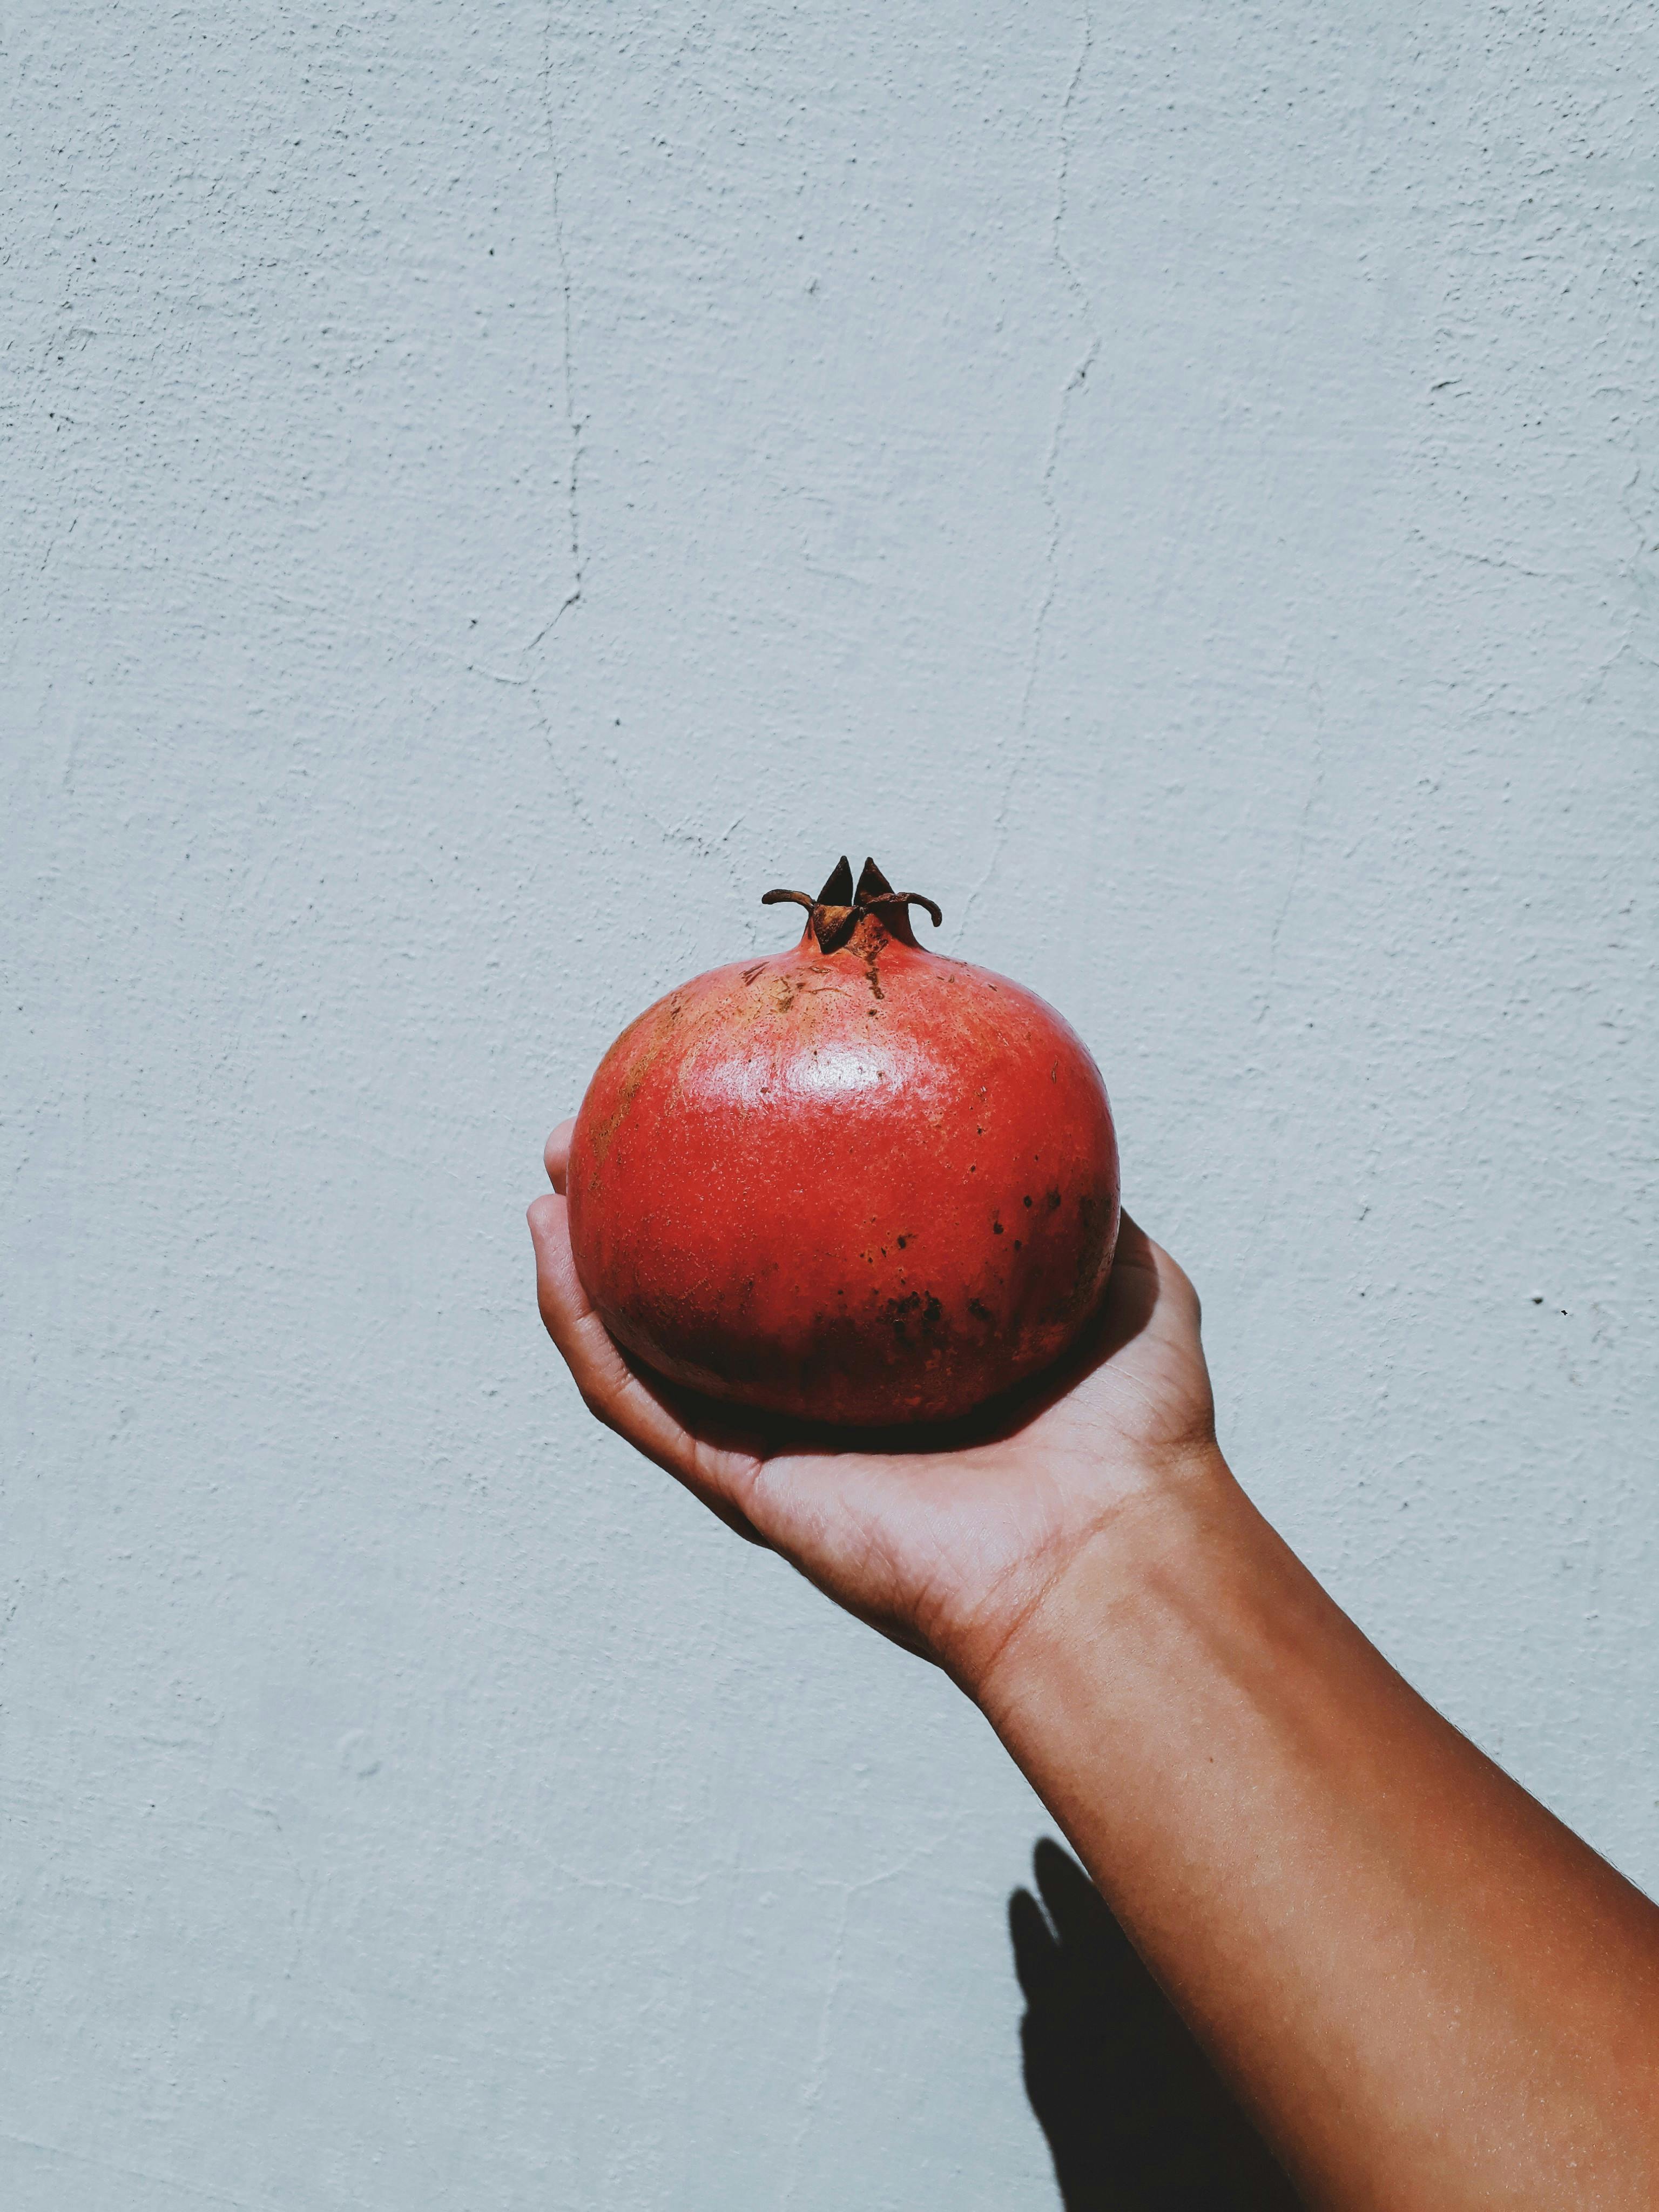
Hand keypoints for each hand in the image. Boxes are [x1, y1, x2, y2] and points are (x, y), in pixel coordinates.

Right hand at [528, 1119, 1221, 1690]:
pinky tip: (556, 1251)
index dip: (748, 1180)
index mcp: (891, 1352)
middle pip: (700, 1294)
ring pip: (644, 1345)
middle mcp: (821, 1394)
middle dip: (639, 1213)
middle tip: (599, 1130)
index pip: (801, 1257)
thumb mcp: (1126, 1275)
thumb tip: (1055, 1116)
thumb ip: (1083, 1205)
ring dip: (582, 1264)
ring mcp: (775, 1440)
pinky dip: (583, 1327)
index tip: (715, 1095)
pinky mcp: (742, 1481)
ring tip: (551, 1178)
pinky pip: (637, 1398)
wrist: (1109, 1541)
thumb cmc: (1137, 1423)